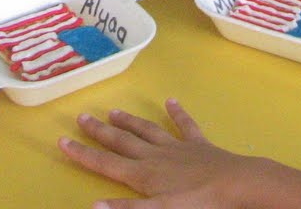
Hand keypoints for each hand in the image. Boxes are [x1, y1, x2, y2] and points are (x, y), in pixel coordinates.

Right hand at [60, 100, 270, 207]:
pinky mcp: (199, 146)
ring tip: (114, 110)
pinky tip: (171, 101)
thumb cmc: (198, 204)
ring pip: (147, 131)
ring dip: (130, 121)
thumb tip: (93, 206)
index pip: (106, 164)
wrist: (237, 185)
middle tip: (82, 116)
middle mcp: (155, 156)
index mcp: (143, 175)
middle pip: (122, 142)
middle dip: (100, 132)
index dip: (83, 154)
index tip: (63, 140)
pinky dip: (178, 114)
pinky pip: (185, 126)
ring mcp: (178, 148)